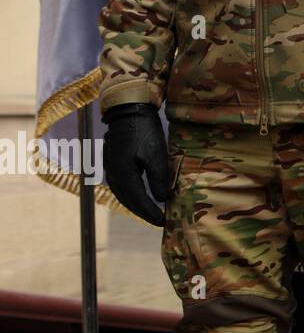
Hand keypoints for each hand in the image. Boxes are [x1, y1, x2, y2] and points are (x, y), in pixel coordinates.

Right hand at [102, 102, 169, 225]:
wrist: (128, 110)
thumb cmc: (144, 130)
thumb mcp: (155, 154)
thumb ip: (158, 178)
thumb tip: (160, 199)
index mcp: (123, 175)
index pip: (138, 201)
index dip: (150, 213)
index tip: (163, 222)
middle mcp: (113, 175)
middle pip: (128, 201)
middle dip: (143, 212)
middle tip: (159, 221)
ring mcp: (111, 169)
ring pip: (124, 194)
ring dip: (137, 205)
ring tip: (152, 212)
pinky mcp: (113, 163)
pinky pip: (122, 186)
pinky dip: (132, 195)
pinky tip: (141, 196)